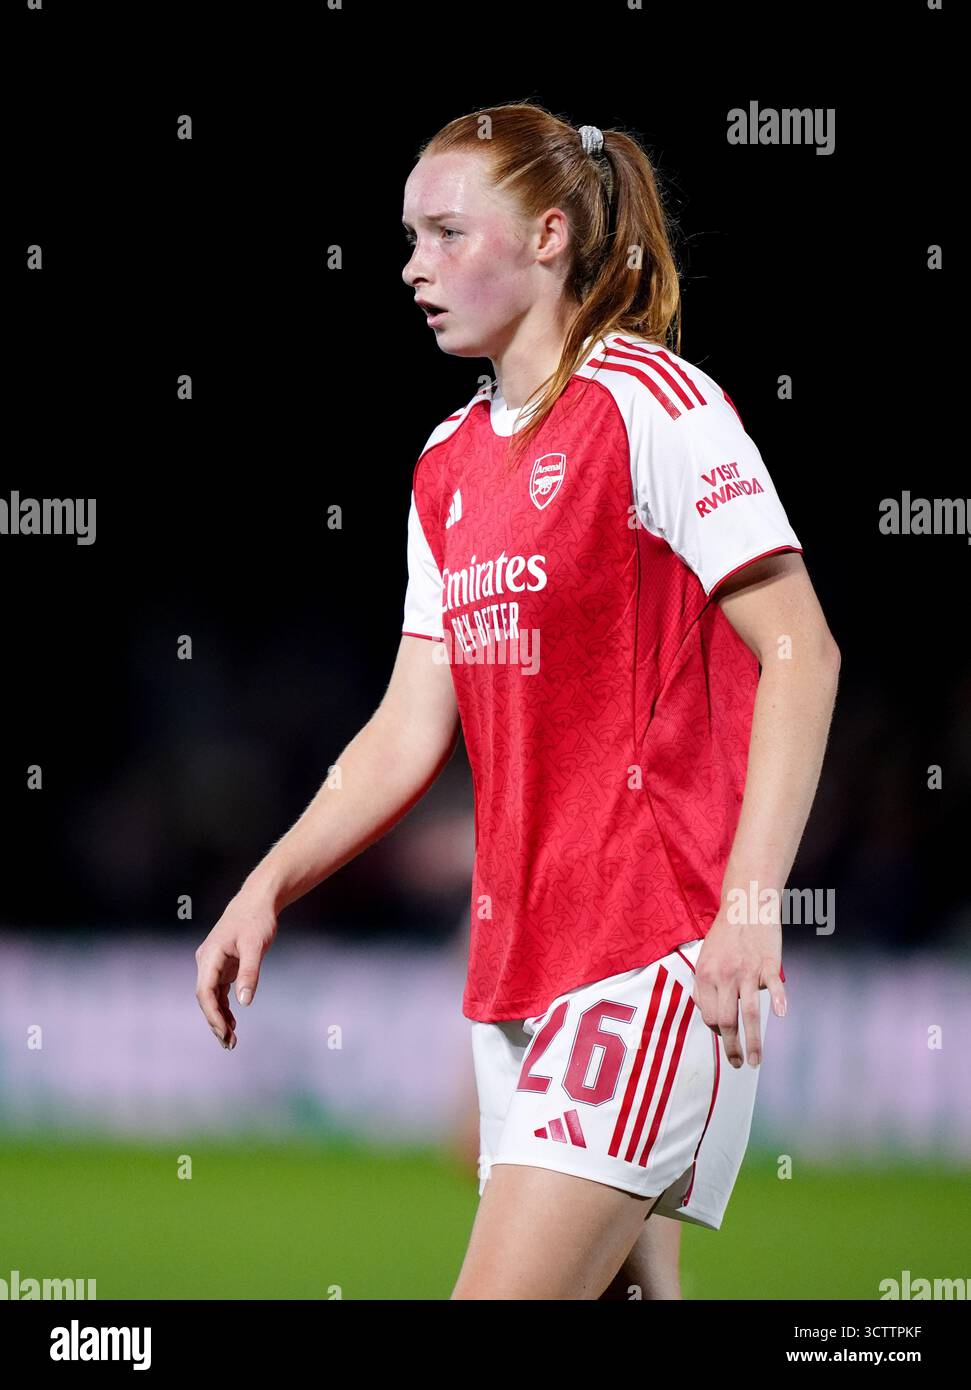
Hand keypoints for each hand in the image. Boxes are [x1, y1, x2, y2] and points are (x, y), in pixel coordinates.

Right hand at [194, 886, 277, 1049]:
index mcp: (209, 956)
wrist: (258, 901)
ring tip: (231, 1040)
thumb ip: (249, 973)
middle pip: (205, 998)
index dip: (212, 1015)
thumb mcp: (256, 946)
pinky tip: (232, 1022)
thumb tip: (244, 1002)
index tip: (224, 1033)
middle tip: (229, 1044)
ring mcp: (213, 964)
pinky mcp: (222, 965)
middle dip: (215, 1021)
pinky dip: (224, 1007)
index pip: (204, 992)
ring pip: (211, 997)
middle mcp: (206, 961)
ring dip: (219, 1017)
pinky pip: (219, 991)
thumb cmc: (257, 920)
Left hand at [692, 912, 786, 1068]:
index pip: (709, 1016)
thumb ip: (703, 985)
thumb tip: (705, 1012)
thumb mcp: (705, 957)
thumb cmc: (725, 935)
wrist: (745, 905)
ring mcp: (746, 971)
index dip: (717, 1032)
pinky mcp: (768, 965)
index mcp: (706, 975)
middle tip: (738, 1064)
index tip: (726, 1040)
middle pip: (726, 1021)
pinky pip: (773, 987)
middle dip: (731, 1048)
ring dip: (752, 1043)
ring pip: (747, 1014)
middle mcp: (724, 976)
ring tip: (755, 1061)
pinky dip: (778, 1000)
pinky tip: (781, 1014)